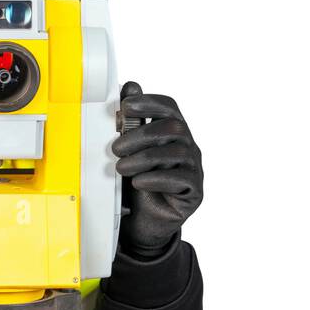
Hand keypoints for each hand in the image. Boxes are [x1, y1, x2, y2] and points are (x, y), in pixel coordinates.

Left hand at [113, 82, 203, 257]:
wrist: (143, 221)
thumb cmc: (137, 182)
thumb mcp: (128, 152)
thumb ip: (129, 122)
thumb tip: (129, 87)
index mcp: (172, 132)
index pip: (169, 107)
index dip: (149, 102)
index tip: (126, 106)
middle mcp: (187, 147)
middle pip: (173, 128)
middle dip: (141, 135)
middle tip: (116, 148)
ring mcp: (193, 169)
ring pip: (176, 153)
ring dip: (143, 158)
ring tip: (121, 168)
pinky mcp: (194, 192)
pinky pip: (181, 179)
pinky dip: (156, 178)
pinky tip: (138, 182)